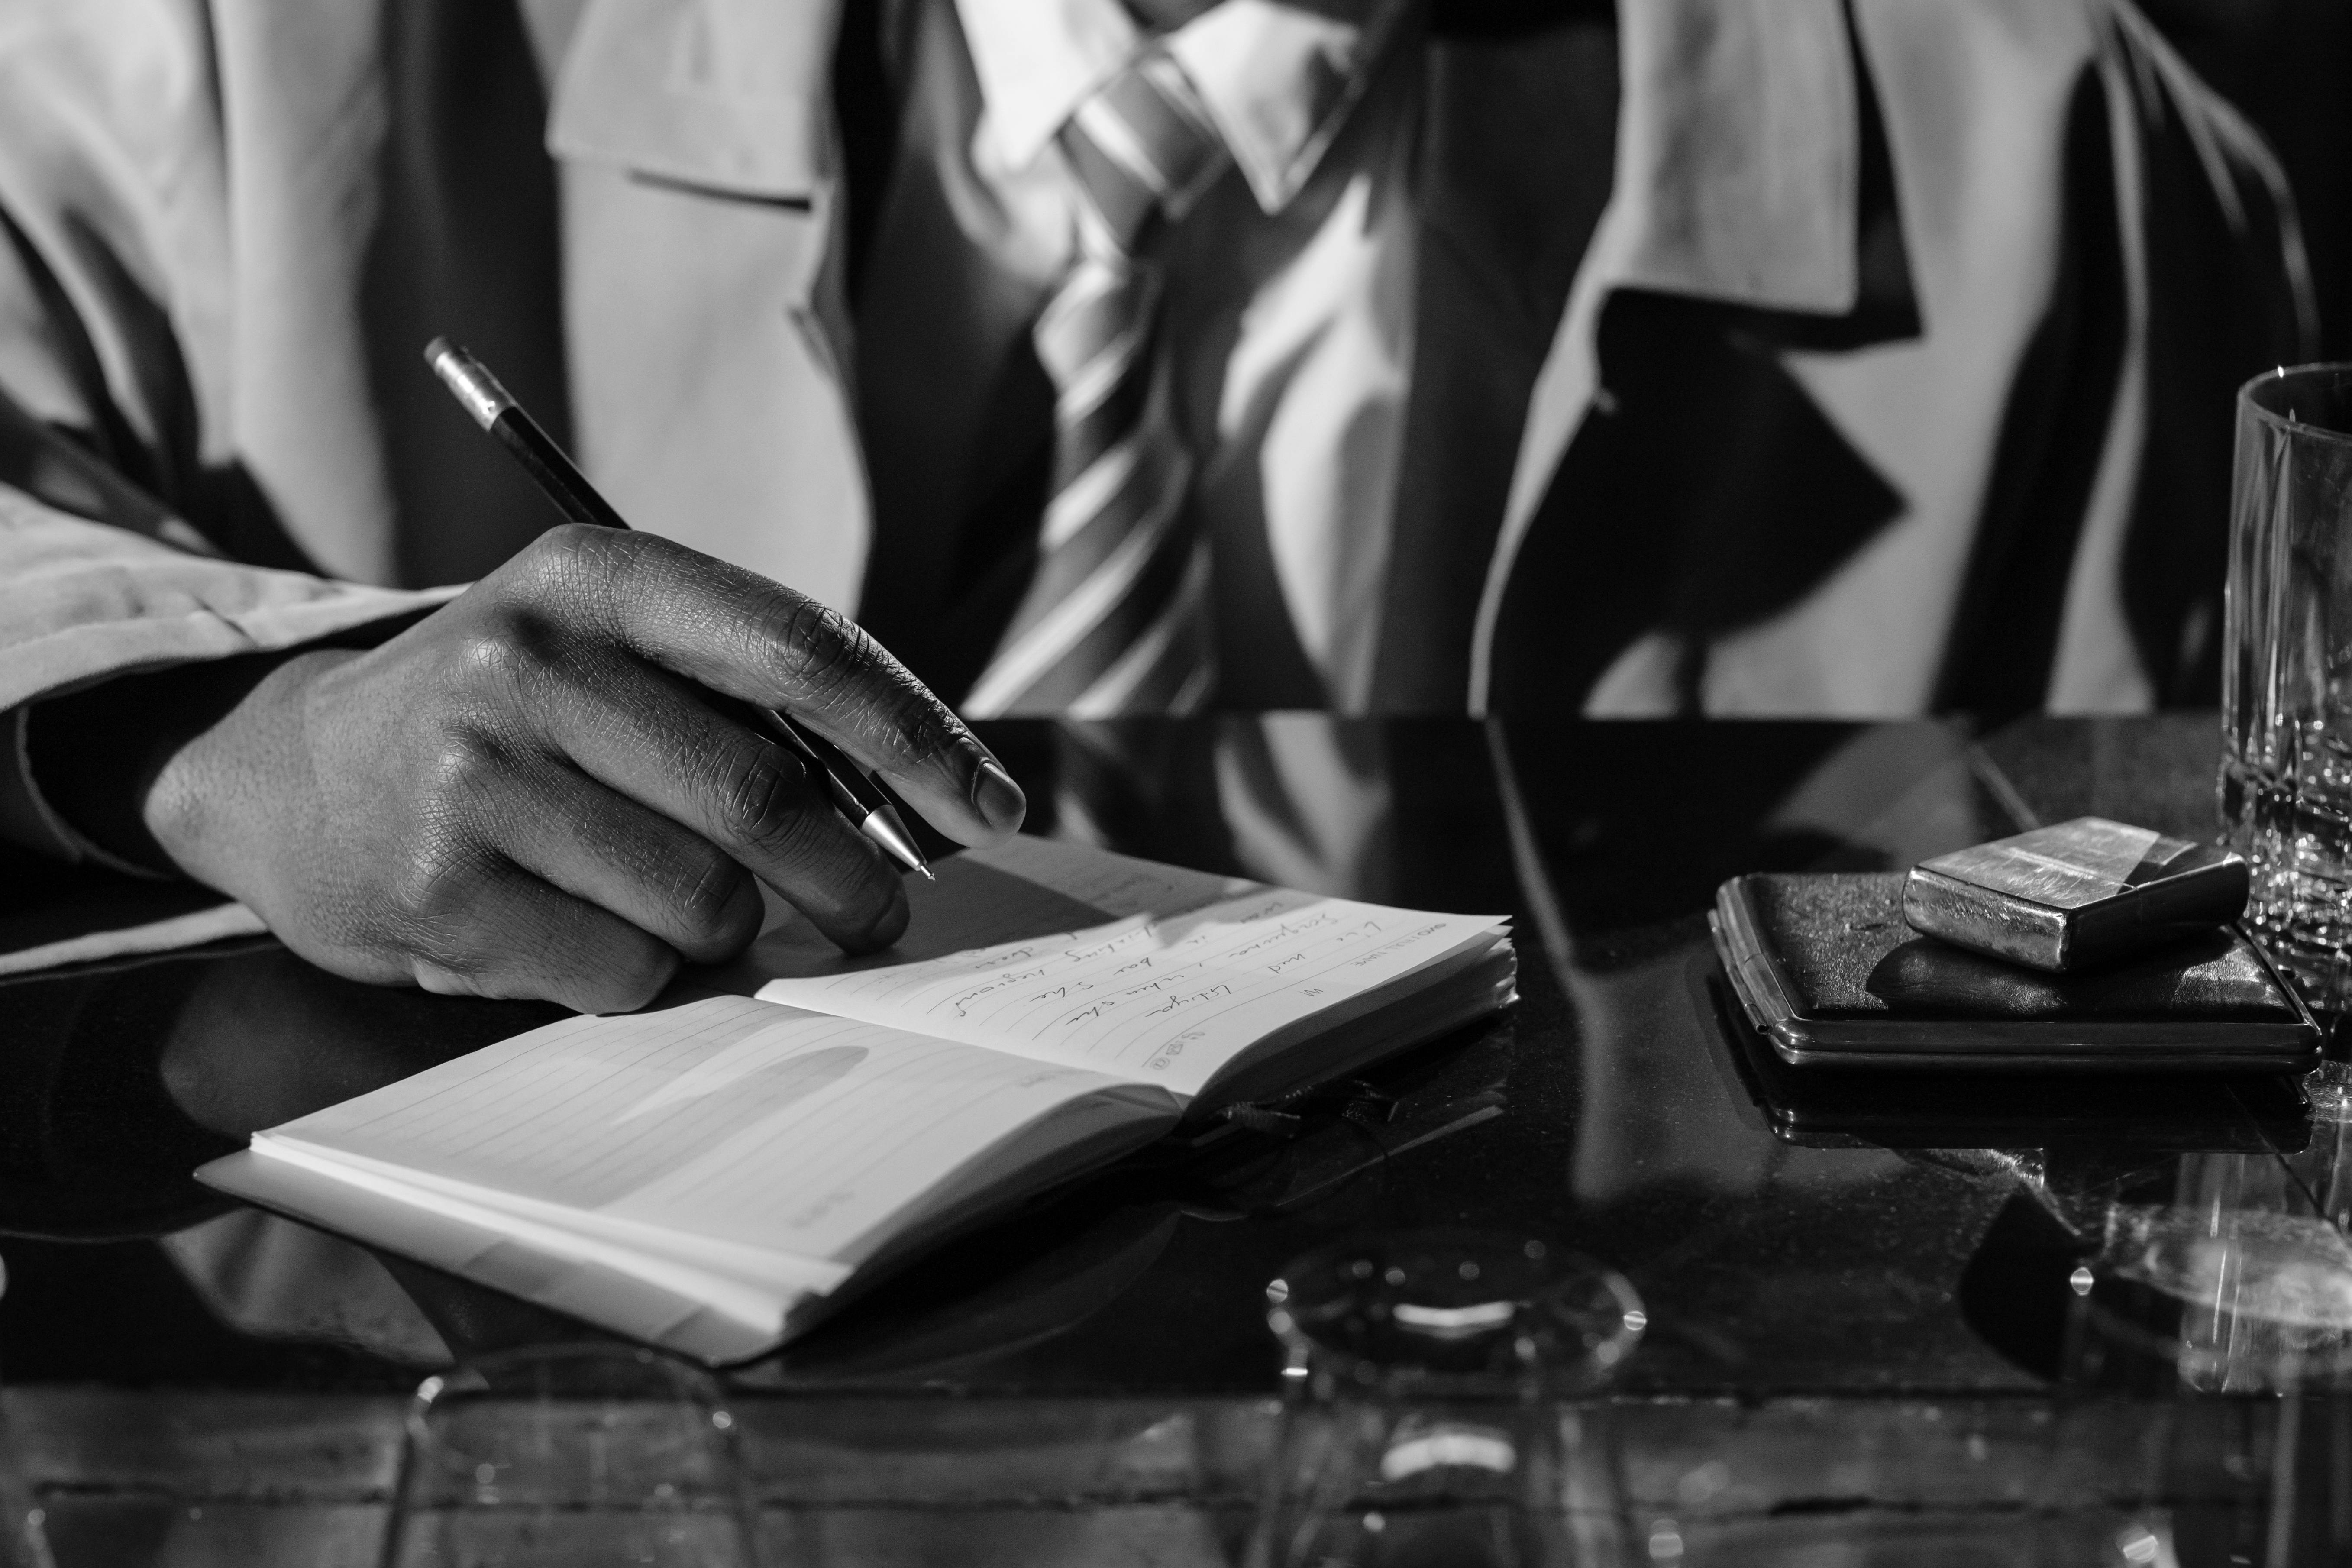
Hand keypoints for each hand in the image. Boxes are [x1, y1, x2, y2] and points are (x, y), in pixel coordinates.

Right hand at [140, 526, 1026, 1011]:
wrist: (297, 779)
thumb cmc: (504, 717)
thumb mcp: (608, 649)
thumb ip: (747, 702)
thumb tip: (916, 808)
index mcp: (594, 576)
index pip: (805, 650)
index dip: (920, 736)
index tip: (989, 806)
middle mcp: (527, 660)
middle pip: (765, 799)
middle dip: (852, 875)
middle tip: (879, 910)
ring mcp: (475, 780)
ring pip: (704, 902)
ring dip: (735, 931)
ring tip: (692, 907)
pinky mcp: (444, 894)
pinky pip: (627, 971)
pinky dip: (652, 976)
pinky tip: (601, 934)